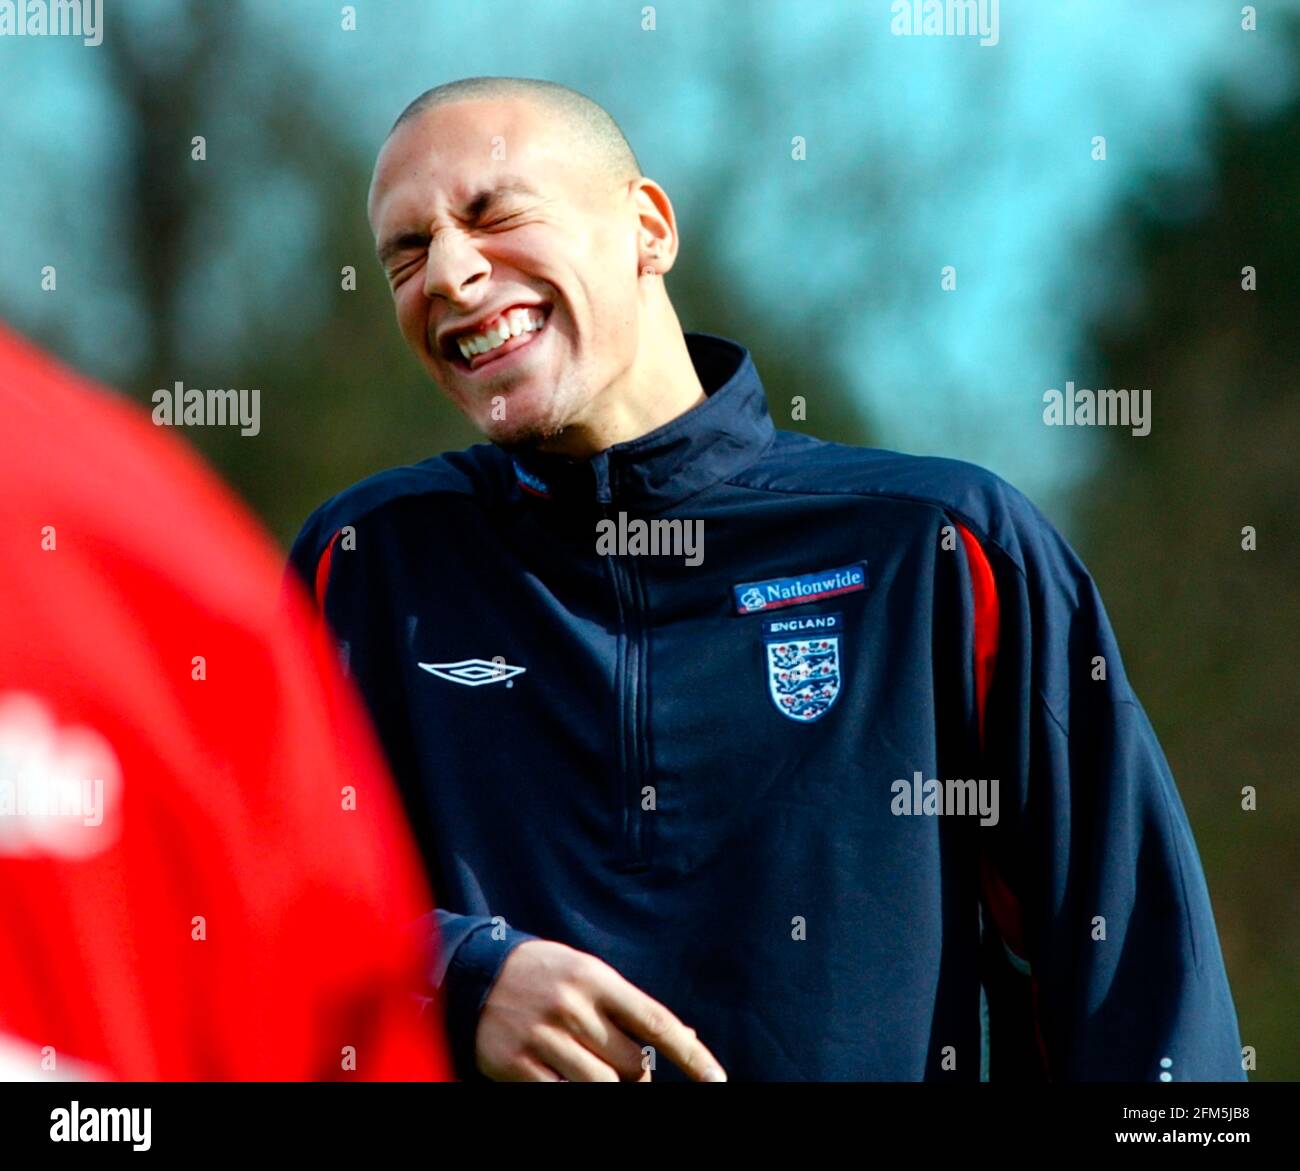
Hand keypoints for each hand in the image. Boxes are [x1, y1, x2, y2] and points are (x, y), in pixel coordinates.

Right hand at [474, 939, 726, 1082]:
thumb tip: (688, 1037)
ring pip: (602, 1086)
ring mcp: (543, 1037)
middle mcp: (572, 1007)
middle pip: (632, 1063)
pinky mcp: (516, 1064)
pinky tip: (565, 1078)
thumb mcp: (588, 975)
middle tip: (626, 1069)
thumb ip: (629, 1006)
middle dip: (638, 1076)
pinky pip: (561, 1095)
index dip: (692, 1055)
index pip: (657, 1022)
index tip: (717, 1080)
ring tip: (601, 1076)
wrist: (474, 971)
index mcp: (596, 979)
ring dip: (611, 1090)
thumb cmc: (545, 974)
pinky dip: (572, 1092)